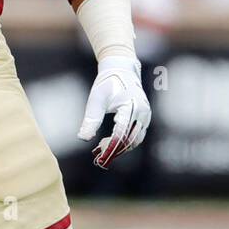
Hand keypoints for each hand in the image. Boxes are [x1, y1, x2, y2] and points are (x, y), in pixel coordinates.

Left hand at [78, 54, 150, 168]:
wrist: (121, 71)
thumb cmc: (107, 84)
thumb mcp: (96, 100)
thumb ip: (91, 120)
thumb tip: (83, 138)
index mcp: (130, 106)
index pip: (121, 133)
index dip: (110, 147)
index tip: (99, 156)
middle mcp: (142, 112)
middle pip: (129, 140)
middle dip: (113, 150)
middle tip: (97, 154)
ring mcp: (146, 116)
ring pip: (135, 140)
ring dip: (119, 148)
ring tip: (101, 148)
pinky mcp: (145, 118)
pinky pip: (137, 136)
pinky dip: (125, 142)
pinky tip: (110, 142)